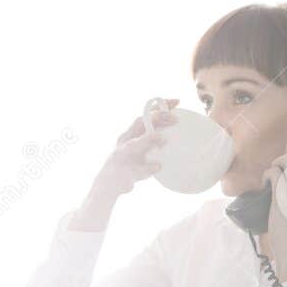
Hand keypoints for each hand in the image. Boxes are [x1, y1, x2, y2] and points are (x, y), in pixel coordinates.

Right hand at [71, 100, 176, 228]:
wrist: (109, 185)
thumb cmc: (128, 165)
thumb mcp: (141, 150)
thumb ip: (153, 142)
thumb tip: (173, 138)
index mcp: (131, 133)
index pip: (146, 114)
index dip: (160, 106)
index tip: (177, 101)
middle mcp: (125, 140)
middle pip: (140, 124)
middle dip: (156, 119)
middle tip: (175, 119)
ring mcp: (121, 155)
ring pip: (133, 144)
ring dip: (148, 140)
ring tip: (163, 139)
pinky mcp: (121, 171)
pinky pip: (134, 169)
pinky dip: (145, 168)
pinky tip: (157, 167)